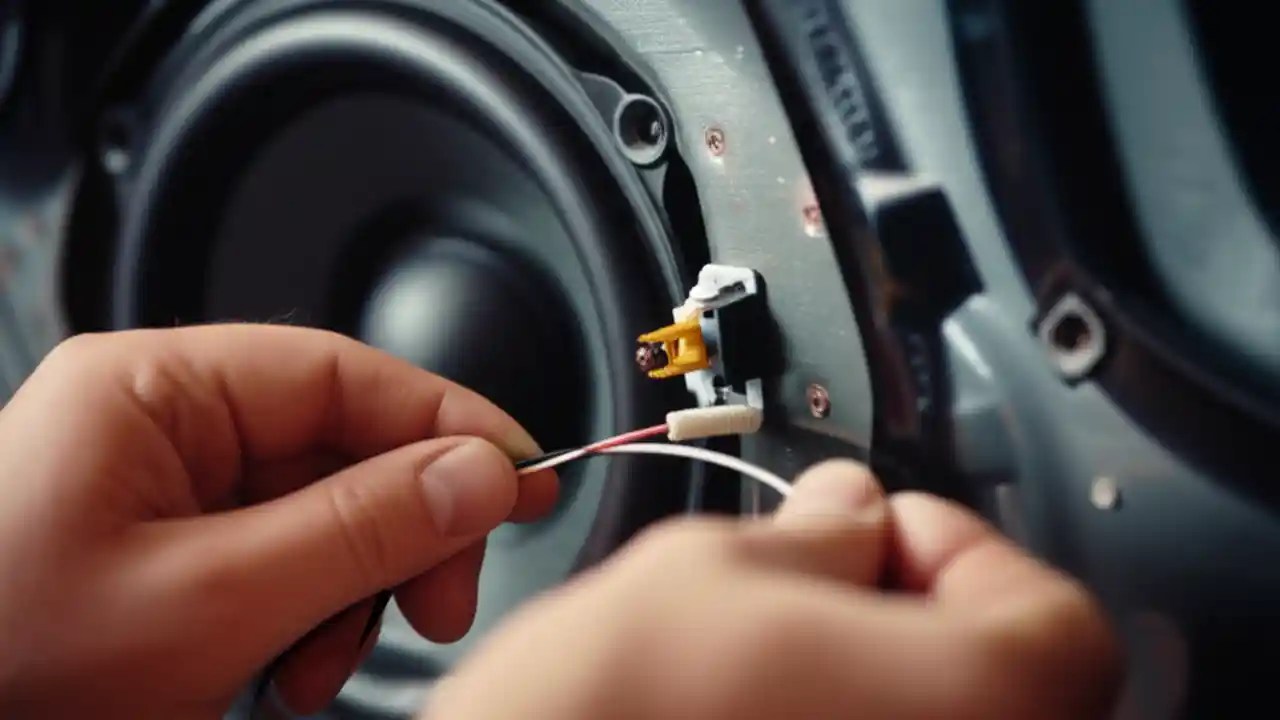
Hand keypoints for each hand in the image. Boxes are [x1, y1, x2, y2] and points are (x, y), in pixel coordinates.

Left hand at [0, 325, 556, 718]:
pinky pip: (280, 562)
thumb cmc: (9, 673)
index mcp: (151, 391)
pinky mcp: (168, 553)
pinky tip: (285, 669)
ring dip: (350, 593)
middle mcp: (160, 426)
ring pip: (321, 515)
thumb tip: (480, 476)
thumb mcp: (216, 602)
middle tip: (442, 601)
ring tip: (320, 666)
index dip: (446, 423)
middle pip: (340, 447)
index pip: (342, 373)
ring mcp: (162, 492)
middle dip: (399, 532)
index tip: (522, 476)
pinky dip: (307, 619)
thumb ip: (364, 529)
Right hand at [431, 462, 1119, 718]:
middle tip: (814, 583)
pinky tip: (755, 716)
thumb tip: (847, 510)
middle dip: (904, 609)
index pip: (1049, 609)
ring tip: (763, 660)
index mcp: (984, 704)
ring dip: (867, 676)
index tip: (873, 531)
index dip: (949, 544)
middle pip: (997, 679)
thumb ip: (811, 530)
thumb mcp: (705, 568)